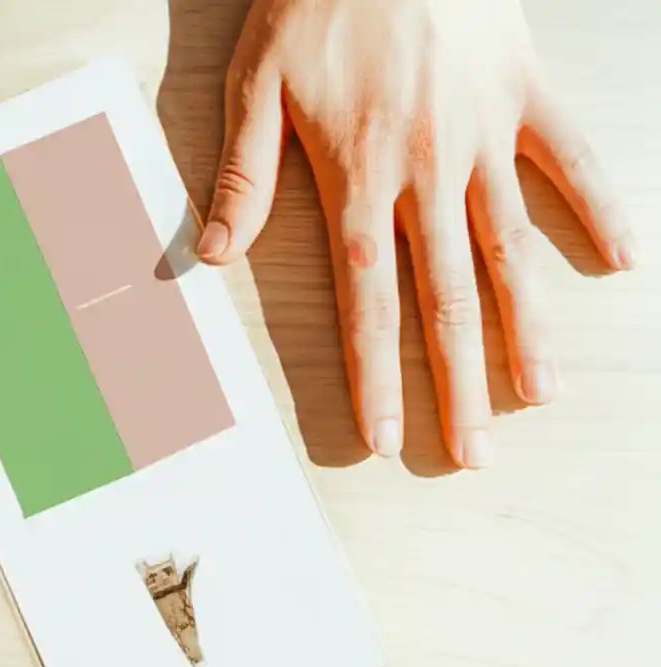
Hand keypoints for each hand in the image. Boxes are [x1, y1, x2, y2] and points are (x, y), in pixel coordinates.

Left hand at [198, 0, 637, 467]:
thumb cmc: (314, 0)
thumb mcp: (256, 81)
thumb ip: (243, 172)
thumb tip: (213, 254)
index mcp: (360, 177)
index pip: (369, 300)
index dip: (376, 375)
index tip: (384, 438)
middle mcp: (428, 173)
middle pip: (445, 299)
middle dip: (456, 384)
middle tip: (471, 453)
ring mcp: (486, 137)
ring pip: (510, 250)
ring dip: (525, 327)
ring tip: (537, 395)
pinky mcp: (526, 95)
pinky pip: (573, 159)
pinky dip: (600, 206)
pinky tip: (621, 261)